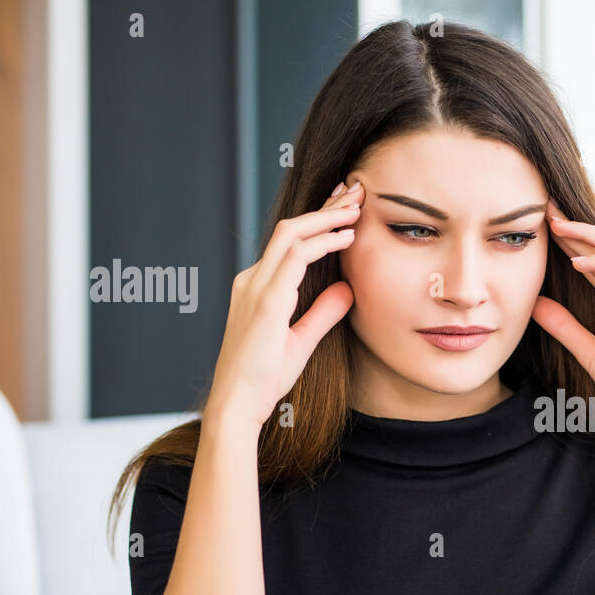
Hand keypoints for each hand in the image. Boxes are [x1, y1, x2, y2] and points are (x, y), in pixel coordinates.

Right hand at [204, 180, 363, 430]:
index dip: (319, 222)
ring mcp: (255, 287)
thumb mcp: (301, 341)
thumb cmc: (263, 379)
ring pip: (292, 234)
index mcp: (257, 288)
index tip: (346, 210)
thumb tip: (347, 290)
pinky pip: (296, 259)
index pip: (290, 242)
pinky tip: (347, 238)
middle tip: (356, 190)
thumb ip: (323, 313)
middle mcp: (252, 280)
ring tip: (357, 206)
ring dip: (327, 217)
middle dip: (325, 207)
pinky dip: (323, 243)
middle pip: (291, 228)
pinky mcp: (266, 301)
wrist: (238, 404)